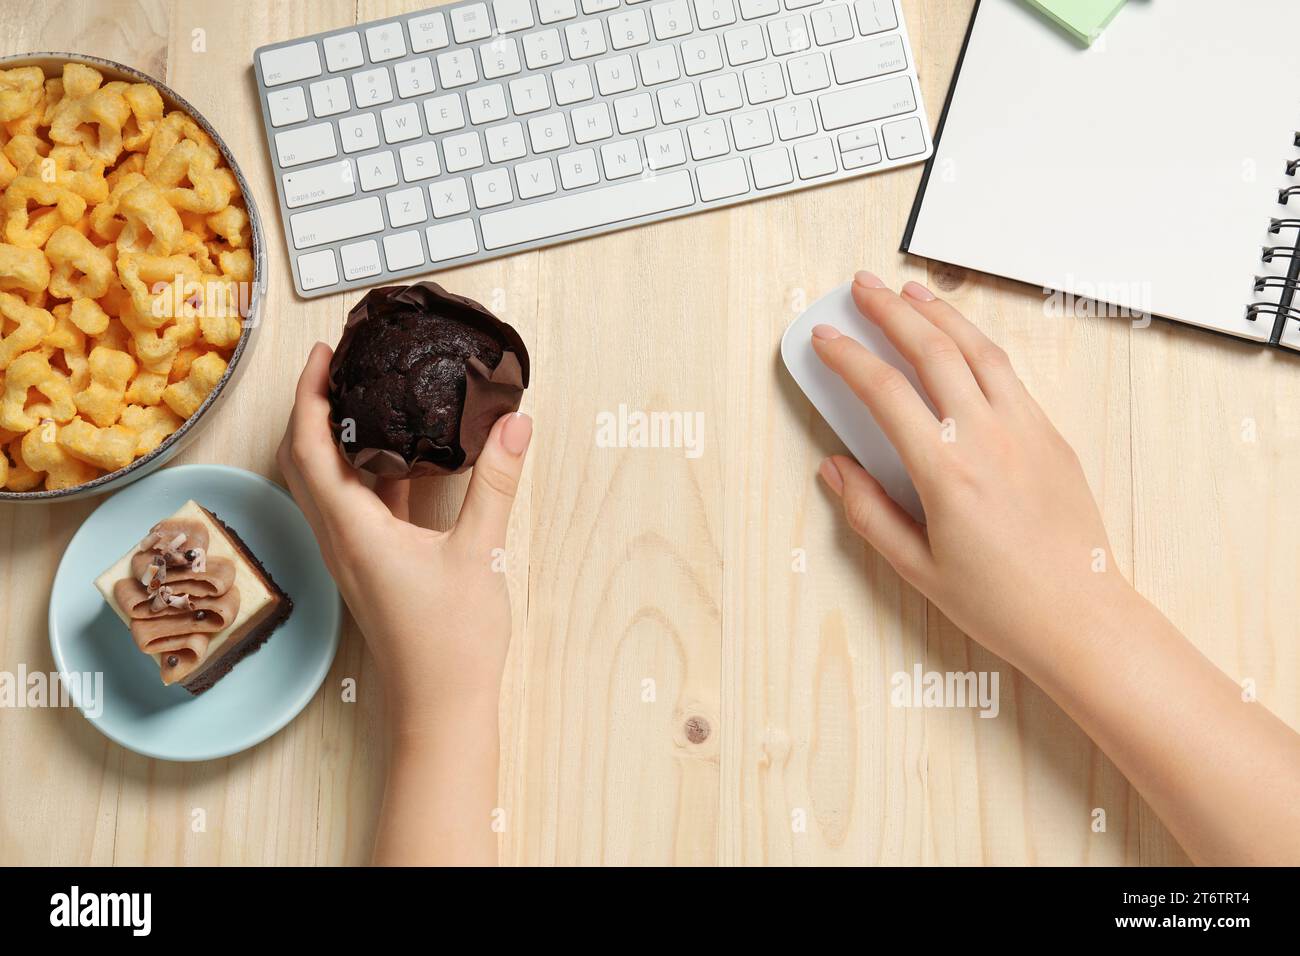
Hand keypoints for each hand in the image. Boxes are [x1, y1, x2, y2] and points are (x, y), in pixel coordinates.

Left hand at [276, 342, 532, 731]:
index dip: (310, 395)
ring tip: (367, 397)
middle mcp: (341, 540)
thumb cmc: (451, 641)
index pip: (310, 447)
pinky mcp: (373, 568)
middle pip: (305, 461)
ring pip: (328, 484)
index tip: (322, 354)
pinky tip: (404, 457)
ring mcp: (354, 556)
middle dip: (313, 407)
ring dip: (337, 438)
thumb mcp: (479, 551)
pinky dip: (369, 473)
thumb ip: (494, 484)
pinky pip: (358, 507)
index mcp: (353, 530)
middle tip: (337, 365)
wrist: (440, 707)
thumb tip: (513, 425)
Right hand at [812, 271, 1129, 676]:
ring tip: (910, 291)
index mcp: (947, 472)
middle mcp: (988, 438)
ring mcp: (1025, 431)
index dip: (848, 358)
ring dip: (939, 313)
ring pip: (977, 350)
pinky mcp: (1051, 436)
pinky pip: (1008, 374)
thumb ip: (868, 514)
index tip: (825, 340)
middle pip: (932, 351)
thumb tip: (835, 470)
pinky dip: (977, 344)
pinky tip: (961, 338)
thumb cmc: (1002, 603)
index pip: (884, 393)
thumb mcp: (917, 568)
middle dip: (890, 312)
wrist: (1082, 617)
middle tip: (862, 288)